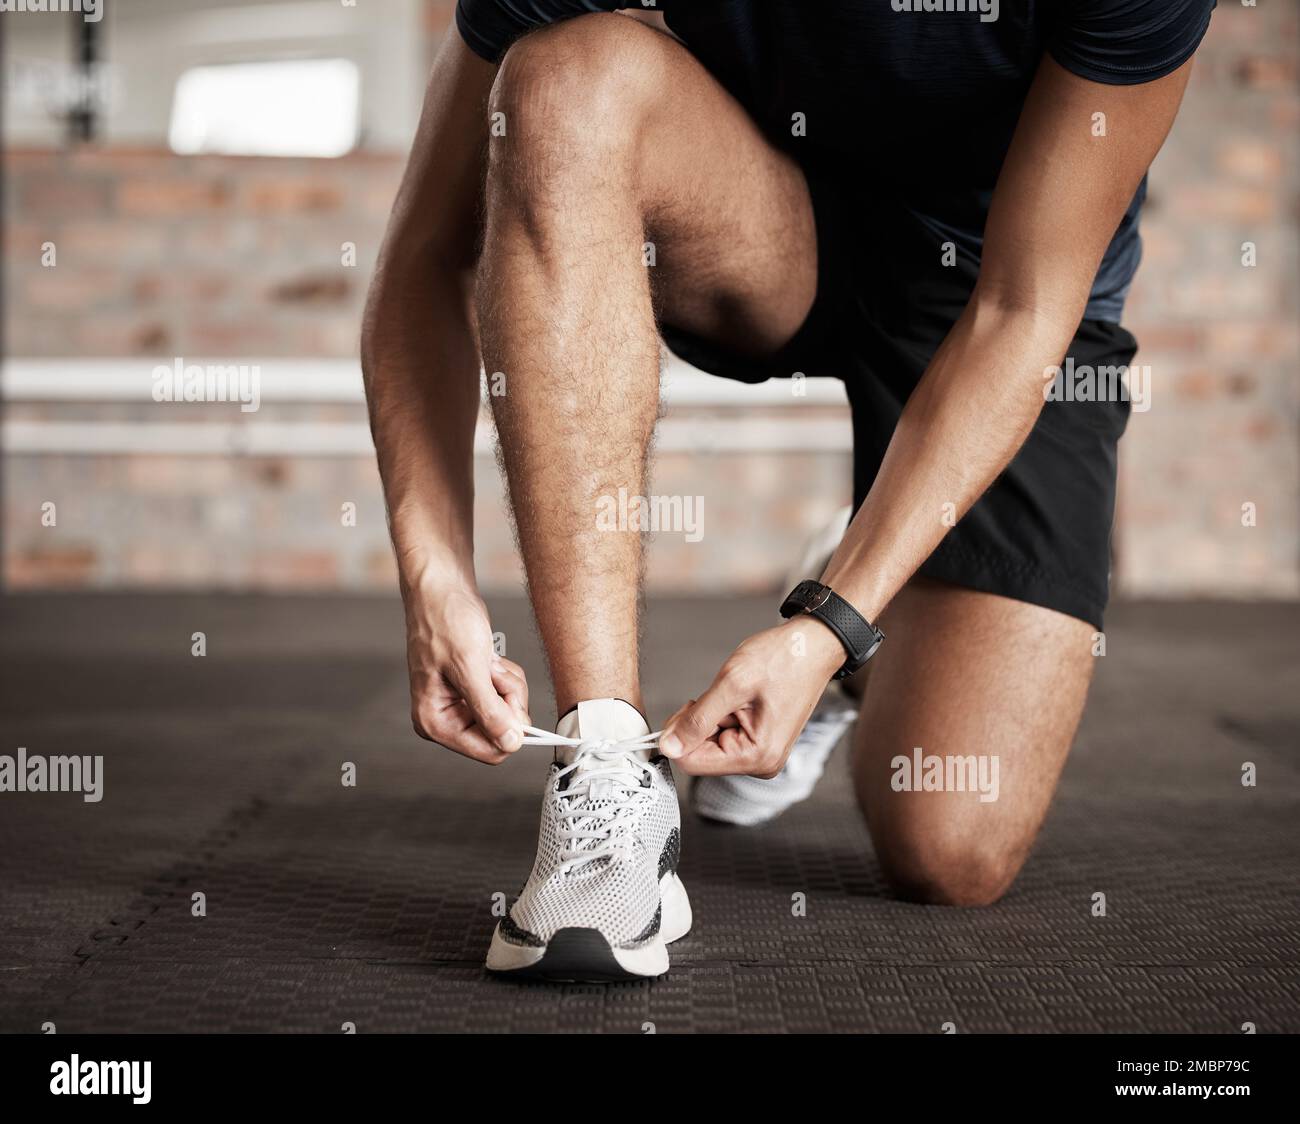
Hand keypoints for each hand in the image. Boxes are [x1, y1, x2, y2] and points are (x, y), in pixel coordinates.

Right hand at [404, 583, 529, 763]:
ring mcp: (461, 705)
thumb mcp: (470, 668)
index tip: (510, 697)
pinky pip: (505, 695)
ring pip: (508, 712)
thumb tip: (511, 744)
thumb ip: (490, 711)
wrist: (443, 589)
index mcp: (434, 722)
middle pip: (502, 731)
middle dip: (507, 699)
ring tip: (487, 660)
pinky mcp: (474, 690)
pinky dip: (505, 676)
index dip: (508, 727)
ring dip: (507, 684)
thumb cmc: (445, 621)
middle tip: (493, 671)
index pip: (489, 751)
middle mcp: (446, 719)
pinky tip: (489, 658)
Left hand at [659, 619, 843, 776]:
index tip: (690, 705)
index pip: (692, 762)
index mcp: (757, 756)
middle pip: (700, 754)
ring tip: (735, 693)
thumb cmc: (783, 659)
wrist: (812, 645)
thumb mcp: (731, 684)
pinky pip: (723, 735)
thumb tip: (668, 747)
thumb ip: (696, 720)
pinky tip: (739, 698)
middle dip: (698, 722)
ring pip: (709, 743)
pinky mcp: (759, 742)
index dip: (679, 734)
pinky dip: (721, 714)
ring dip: (711, 715)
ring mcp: (761, 754)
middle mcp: (761, 763)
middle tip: (717, 695)